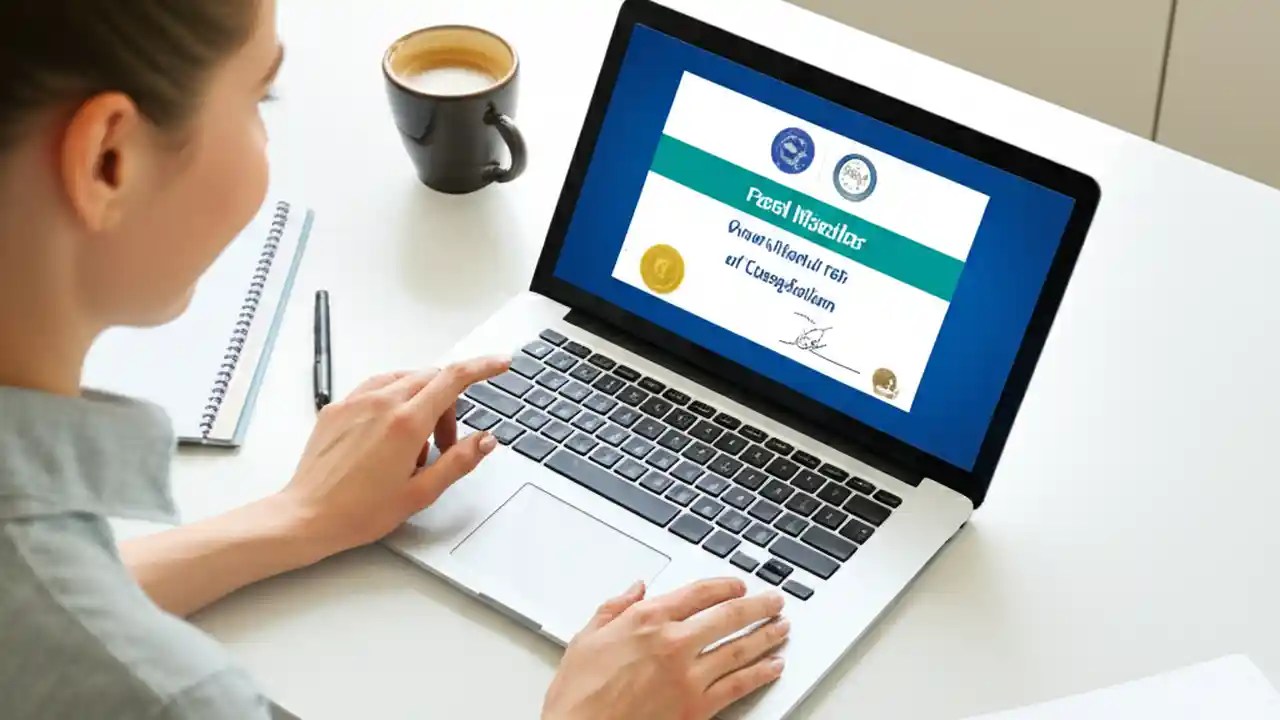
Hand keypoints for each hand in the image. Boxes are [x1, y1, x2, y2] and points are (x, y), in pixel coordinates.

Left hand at [279, 355, 509, 558]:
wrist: (306, 517)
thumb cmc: (359, 512)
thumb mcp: (420, 493)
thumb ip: (458, 461)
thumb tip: (486, 440)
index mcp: (406, 423)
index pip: (454, 379)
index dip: (483, 367)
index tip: (500, 363)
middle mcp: (381, 403)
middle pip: (431, 380)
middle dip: (448, 403)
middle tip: (445, 444)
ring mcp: (356, 402)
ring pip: (404, 380)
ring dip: (421, 400)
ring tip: (414, 444)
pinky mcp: (337, 408)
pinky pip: (375, 388)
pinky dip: (393, 400)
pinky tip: (388, 434)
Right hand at [542, 578, 788, 719]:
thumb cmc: (578, 695)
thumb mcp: (586, 639)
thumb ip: (615, 609)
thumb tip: (636, 589)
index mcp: (646, 620)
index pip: (697, 593)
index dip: (724, 586)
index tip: (738, 585)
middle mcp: (673, 643)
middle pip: (728, 616)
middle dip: (757, 606)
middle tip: (774, 601)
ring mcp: (688, 676)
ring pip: (740, 649)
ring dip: (766, 636)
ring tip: (782, 628)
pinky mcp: (697, 707)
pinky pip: (738, 685)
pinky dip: (760, 673)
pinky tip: (774, 667)